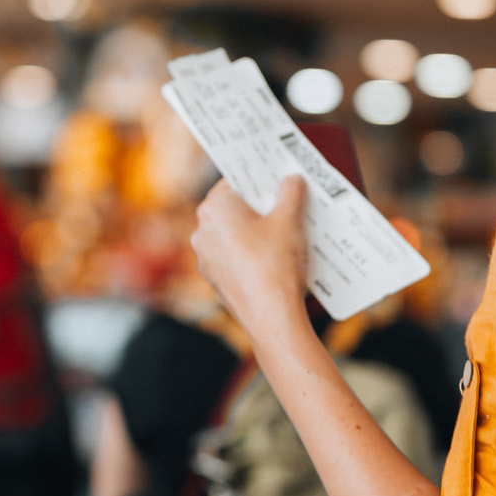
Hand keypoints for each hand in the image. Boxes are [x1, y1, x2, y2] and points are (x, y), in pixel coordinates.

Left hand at [191, 175, 310, 341]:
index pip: (233, 182)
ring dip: (256, 232)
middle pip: (233, 209)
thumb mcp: (290, 219)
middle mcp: (202, 232)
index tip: (275, 178)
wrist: (271, 316)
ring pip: (233, 236)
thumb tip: (292, 180)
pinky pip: (235, 259)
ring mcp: (207, 260)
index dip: (257, 179)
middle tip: (286, 203)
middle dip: (258, 206)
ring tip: (287, 232)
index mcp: (214, 209)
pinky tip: (277, 260)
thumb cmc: (275, 263)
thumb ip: (290, 192)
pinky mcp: (217, 282)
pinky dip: (252, 256)